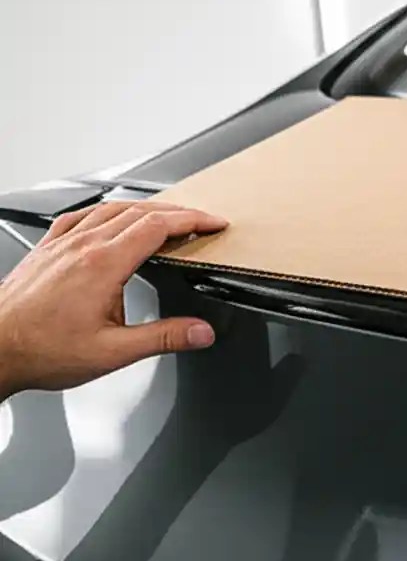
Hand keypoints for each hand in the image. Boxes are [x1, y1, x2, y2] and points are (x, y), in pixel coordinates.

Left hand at [0, 201, 227, 400]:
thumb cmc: (40, 350)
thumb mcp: (112, 352)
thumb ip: (163, 339)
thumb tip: (200, 332)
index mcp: (104, 265)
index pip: (159, 227)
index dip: (193, 220)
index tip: (213, 223)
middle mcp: (82, 247)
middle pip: (140, 211)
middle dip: (178, 212)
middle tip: (200, 220)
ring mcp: (61, 245)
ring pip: (111, 209)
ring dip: (145, 208)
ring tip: (164, 216)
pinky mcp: (45, 250)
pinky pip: (79, 216)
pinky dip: (105, 211)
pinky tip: (107, 218)